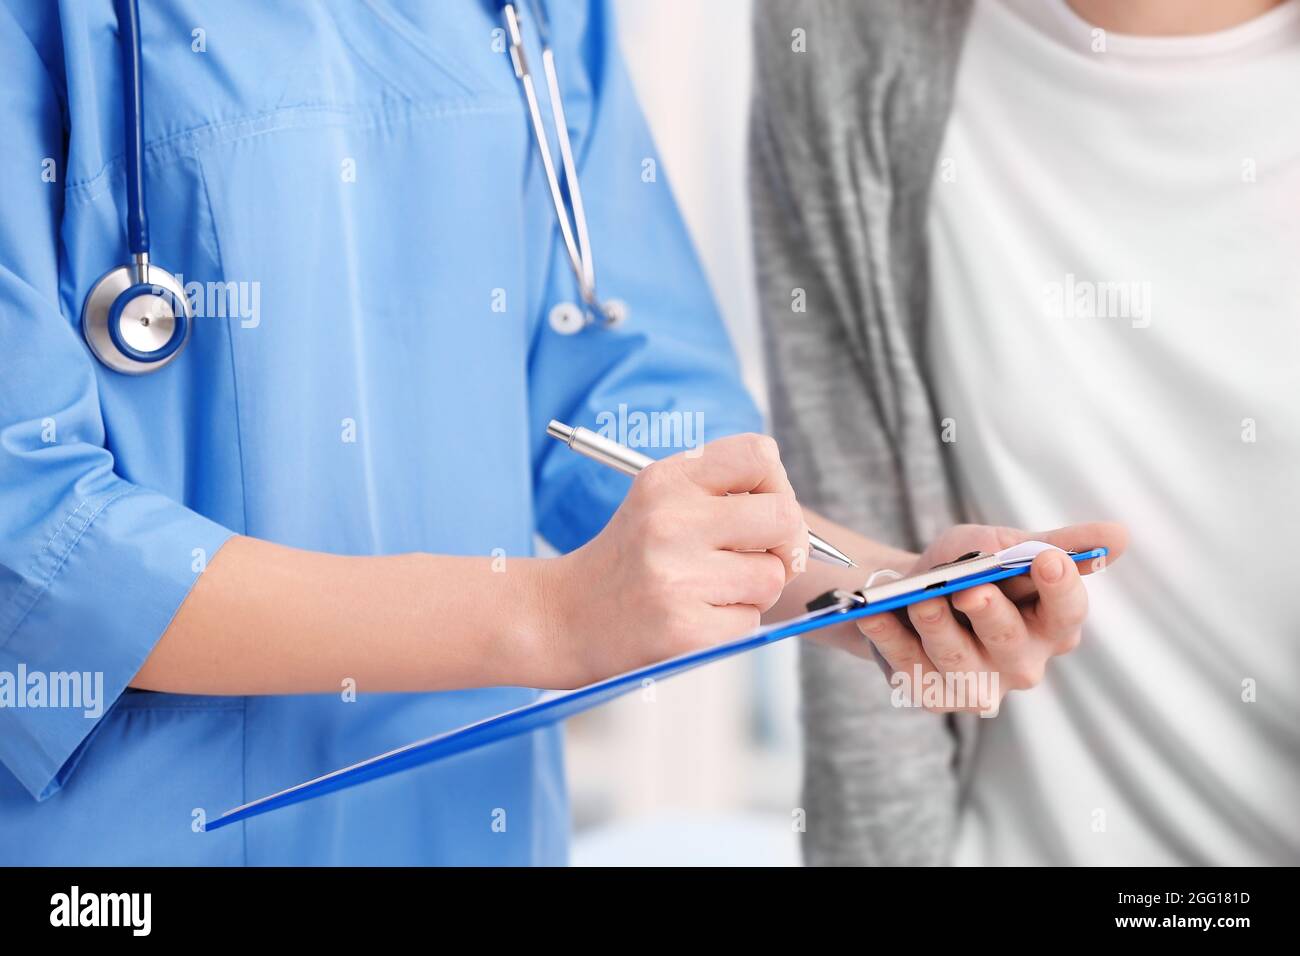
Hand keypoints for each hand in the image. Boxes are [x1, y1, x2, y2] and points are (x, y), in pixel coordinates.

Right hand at [537, 433, 809, 687]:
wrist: (565, 616)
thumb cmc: (628, 558)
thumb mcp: (660, 501)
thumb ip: (722, 493)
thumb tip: (795, 520)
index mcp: (668, 480)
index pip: (759, 454)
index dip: (777, 484)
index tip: (762, 509)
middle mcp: (671, 522)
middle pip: (783, 518)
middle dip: (785, 544)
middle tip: (762, 557)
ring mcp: (676, 577)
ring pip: (772, 577)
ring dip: (755, 590)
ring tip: (711, 589)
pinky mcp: (685, 629)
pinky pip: (751, 621)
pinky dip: (733, 623)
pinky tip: (696, 616)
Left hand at [855, 522, 1126, 712]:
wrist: (910, 589)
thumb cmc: (970, 566)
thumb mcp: (1007, 545)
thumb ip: (1056, 543)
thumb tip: (1118, 536)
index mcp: (1053, 625)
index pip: (1067, 611)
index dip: (1060, 587)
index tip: (1047, 560)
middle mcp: (1022, 662)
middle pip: (1010, 641)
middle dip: (989, 613)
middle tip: (969, 589)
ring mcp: (978, 685)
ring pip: (956, 659)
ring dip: (934, 625)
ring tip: (916, 597)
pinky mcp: (933, 695)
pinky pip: (909, 668)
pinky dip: (888, 639)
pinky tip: (873, 615)